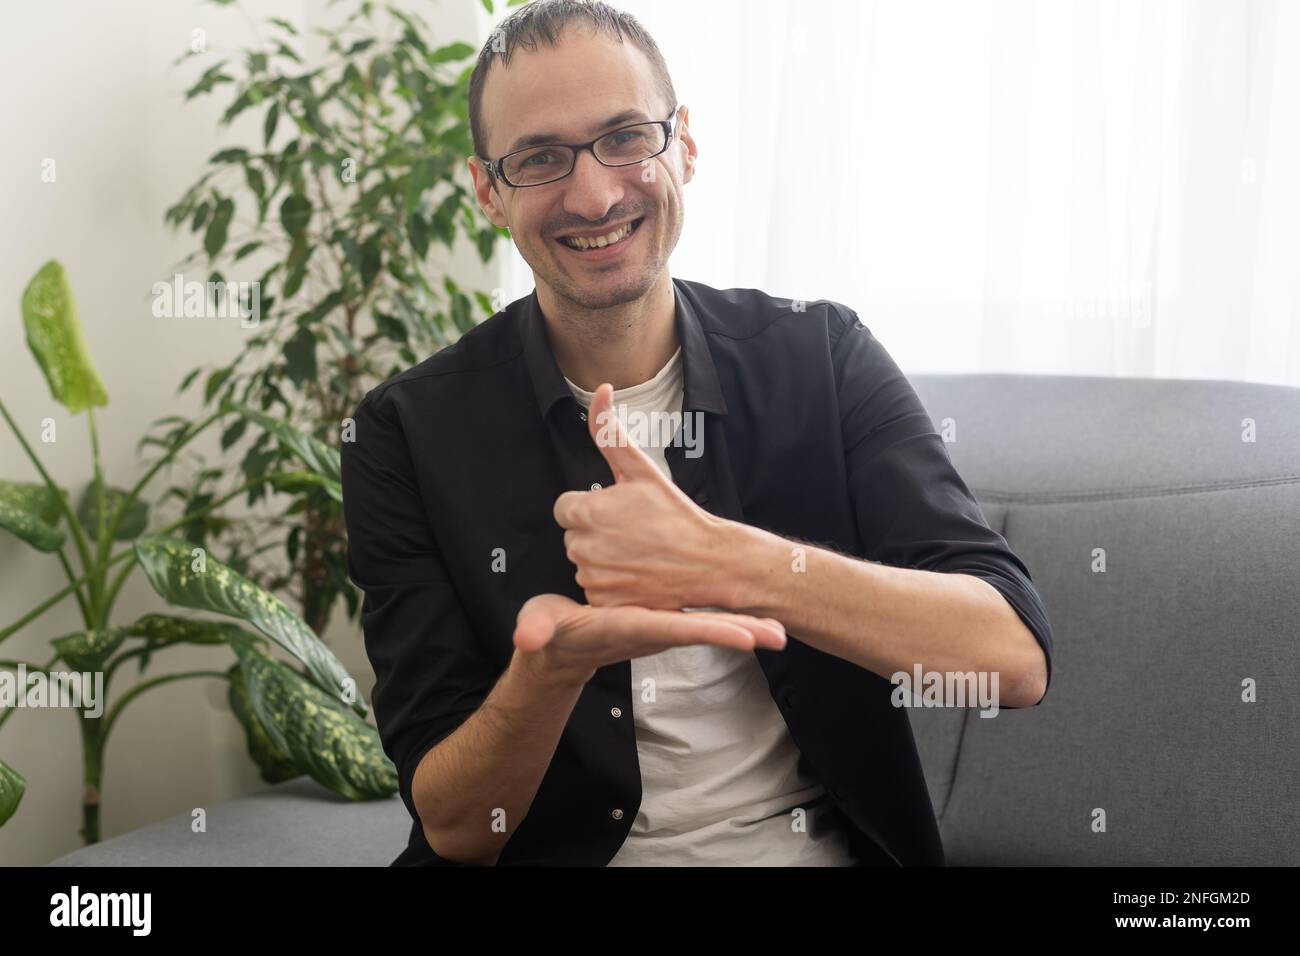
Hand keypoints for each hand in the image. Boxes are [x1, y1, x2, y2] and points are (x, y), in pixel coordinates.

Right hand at [511, 593, 785, 686]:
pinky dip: (726, 613)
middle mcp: (651, 629)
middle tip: (780, 635)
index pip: (673, 630)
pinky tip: (752, 607)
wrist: (557, 647)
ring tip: (782, 627)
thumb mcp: (538, 630)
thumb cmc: (548, 635)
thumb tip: (528, 638)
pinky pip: (698, 614)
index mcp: (627, 627)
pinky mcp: (661, 617)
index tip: (743, 637)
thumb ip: (535, 631)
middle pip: (702, 631)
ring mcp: (659, 625)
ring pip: (707, 624)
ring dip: (742, 624)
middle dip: (740, 633)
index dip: (708, 632)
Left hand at [554, 383, 732, 609]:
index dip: (592, 509)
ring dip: (604, 560)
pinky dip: (611, 587)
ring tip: (639, 555)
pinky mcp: (603, 604)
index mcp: (586, 511)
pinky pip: (594, 591)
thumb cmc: (675, 514)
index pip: (565, 508)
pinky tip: (637, 577)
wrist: (709, 562)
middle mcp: (583, 546)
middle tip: (634, 534)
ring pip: (583, 564)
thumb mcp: (641, 469)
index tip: (619, 514)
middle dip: (597, 534)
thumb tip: (600, 389)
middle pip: (573, 537)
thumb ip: (609, 430)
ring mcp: (593, 578)